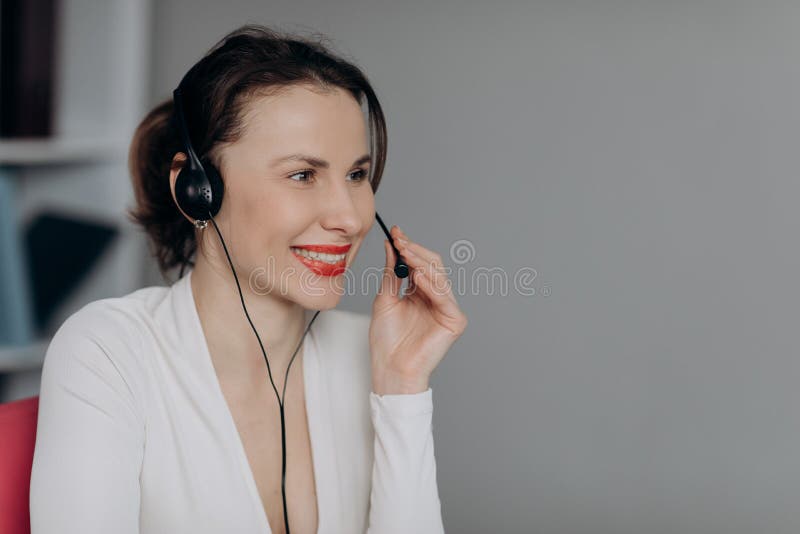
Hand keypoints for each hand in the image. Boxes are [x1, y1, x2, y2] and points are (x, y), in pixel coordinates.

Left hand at [370, 225, 467, 394]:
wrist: (390, 368)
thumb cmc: (387, 341)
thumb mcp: (385, 299)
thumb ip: (391, 272)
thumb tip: (392, 246)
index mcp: (420, 292)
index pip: (418, 263)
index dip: (408, 247)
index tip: (396, 232)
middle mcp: (435, 298)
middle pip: (432, 266)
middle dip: (415, 251)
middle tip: (400, 240)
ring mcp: (446, 308)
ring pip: (439, 277)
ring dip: (421, 263)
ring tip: (406, 253)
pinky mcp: (454, 321)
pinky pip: (445, 297)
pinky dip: (432, 285)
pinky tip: (418, 276)